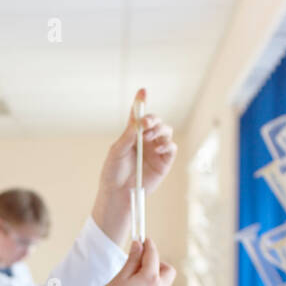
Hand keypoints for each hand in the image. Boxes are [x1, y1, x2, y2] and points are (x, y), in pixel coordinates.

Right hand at [76, 238, 175, 285]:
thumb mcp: (119, 278)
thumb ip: (132, 260)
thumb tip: (139, 245)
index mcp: (150, 279)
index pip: (153, 255)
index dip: (148, 245)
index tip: (144, 241)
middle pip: (168, 271)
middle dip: (158, 264)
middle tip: (142, 264)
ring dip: (157, 280)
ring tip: (138, 282)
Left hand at [91, 88, 178, 243]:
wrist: (118, 194)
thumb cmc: (113, 173)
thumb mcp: (117, 152)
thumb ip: (128, 135)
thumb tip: (138, 121)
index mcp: (132, 135)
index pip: (138, 116)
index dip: (141, 102)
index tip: (142, 91)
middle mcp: (146, 140)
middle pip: (156, 121)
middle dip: (153, 119)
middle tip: (145, 125)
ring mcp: (156, 150)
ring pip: (166, 132)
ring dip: (160, 131)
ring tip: (150, 139)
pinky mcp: (164, 162)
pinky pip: (172, 148)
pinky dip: (167, 145)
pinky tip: (159, 148)